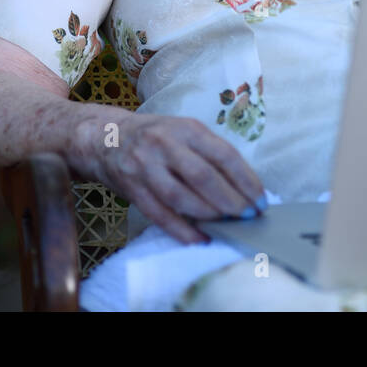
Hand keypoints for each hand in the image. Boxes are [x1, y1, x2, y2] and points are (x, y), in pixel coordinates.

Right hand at [71, 111, 265, 243]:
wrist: (106, 138)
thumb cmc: (156, 137)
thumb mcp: (185, 131)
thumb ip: (210, 153)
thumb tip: (244, 186)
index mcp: (187, 128)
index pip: (224, 155)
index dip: (246, 180)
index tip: (260, 200)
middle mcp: (165, 145)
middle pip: (204, 177)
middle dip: (231, 200)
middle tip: (248, 216)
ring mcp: (146, 167)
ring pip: (182, 197)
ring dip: (209, 215)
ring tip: (227, 224)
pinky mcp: (132, 189)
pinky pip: (160, 214)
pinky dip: (182, 230)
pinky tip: (201, 238)